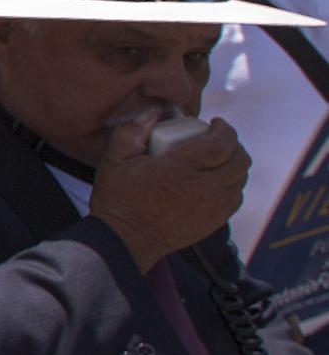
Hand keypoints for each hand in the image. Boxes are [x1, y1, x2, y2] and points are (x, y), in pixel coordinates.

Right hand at [91, 119, 246, 269]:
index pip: (222, 143)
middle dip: (233, 145)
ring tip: (217, 160)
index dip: (225, 130)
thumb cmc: (118, 199)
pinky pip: (235, 198)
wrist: (125, 239)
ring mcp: (212, 207)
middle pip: (239, 161)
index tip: (216, 124)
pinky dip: (231, 186)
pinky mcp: (213, 221)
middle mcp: (204, 187)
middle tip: (217, 139)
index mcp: (181, 168)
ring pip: (241, 180)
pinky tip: (215, 182)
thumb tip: (152, 116)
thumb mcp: (114, 159)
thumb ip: (133, 131)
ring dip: (234, 165)